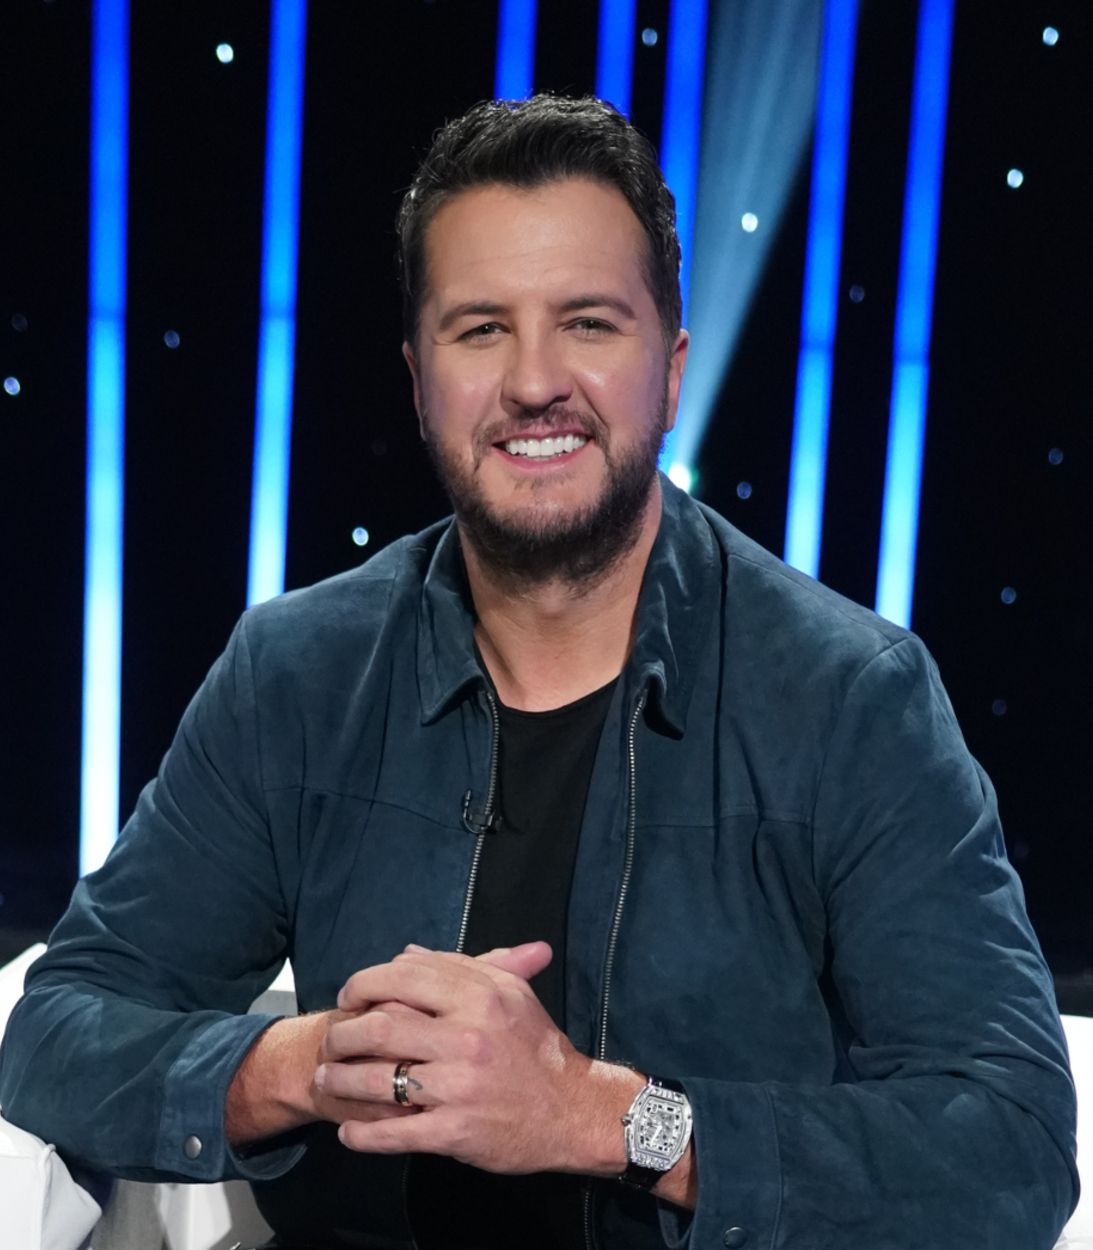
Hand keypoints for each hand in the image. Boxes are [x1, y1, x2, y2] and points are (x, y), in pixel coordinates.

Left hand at [226, 945, 546, 1146]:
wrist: (573, 1110)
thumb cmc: (538, 1048)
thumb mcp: (510, 994)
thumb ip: (461, 968)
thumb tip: (406, 954)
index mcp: (479, 997)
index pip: (404, 978)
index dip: (364, 984)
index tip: (349, 997)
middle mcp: (467, 1037)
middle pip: (381, 1026)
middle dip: (343, 1034)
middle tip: (331, 1041)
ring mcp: (459, 1086)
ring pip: (379, 1079)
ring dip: (341, 1080)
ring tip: (327, 1079)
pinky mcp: (455, 1130)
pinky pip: (394, 1132)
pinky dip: (363, 1134)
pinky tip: (349, 1132)